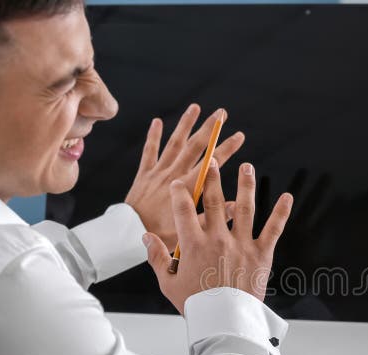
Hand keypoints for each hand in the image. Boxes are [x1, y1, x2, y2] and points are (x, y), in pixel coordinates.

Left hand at [125, 104, 244, 250]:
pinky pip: (150, 151)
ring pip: (174, 143)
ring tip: (195, 107)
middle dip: (210, 128)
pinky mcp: (145, 174)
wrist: (129, 233)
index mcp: (188, 187)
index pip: (212, 163)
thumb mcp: (191, 229)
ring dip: (185, 124)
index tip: (239, 135)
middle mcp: (174, 174)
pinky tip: (157, 122)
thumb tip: (236, 204)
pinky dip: (153, 136)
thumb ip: (214, 215)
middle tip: (221, 113)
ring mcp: (158, 172)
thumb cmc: (161, 234)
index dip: (227, 148)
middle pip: (195, 146)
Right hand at [143, 161, 293, 312]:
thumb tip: (146, 237)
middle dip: (212, 178)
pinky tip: (287, 196)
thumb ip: (158, 257)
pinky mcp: (261, 254)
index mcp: (194, 245)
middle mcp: (218, 240)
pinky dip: (281, 212)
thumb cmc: (196, 305)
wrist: (226, 322)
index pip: (183, 210)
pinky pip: (273, 229)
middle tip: (212, 161)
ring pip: (244, 208)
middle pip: (213, 201)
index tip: (180, 181)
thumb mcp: (169, 283)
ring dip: (245, 185)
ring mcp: (242, 245)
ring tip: (247, 167)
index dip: (180, 193)